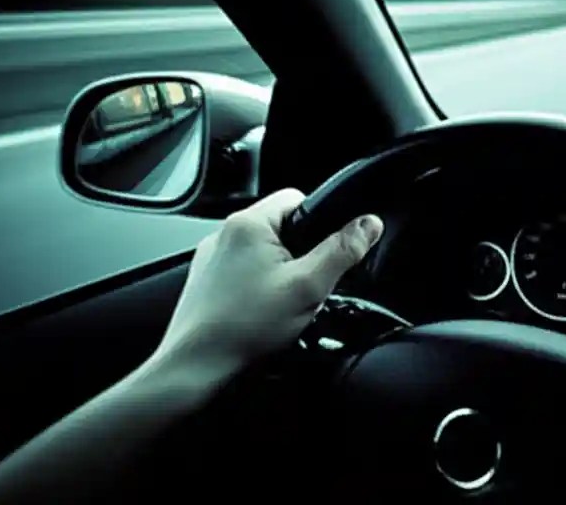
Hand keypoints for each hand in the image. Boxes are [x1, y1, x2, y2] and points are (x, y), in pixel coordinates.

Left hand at [151, 188, 382, 380]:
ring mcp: (212, 258)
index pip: (298, 198)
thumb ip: (342, 251)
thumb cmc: (244, 327)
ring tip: (282, 305)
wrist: (196, 367)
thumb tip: (368, 224)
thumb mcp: (308, 287)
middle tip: (304, 287)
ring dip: (280, 274)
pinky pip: (245, 273)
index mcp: (249, 223)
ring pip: (264, 253)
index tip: (325, 253)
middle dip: (301, 256)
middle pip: (282, 228)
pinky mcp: (207, 282)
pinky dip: (259, 289)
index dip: (321, 223)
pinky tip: (262, 314)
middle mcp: (225, 234)